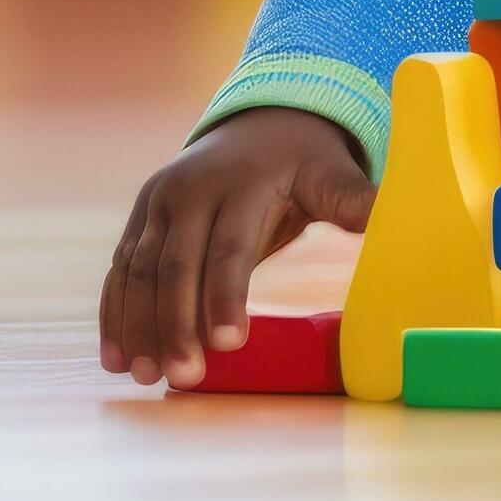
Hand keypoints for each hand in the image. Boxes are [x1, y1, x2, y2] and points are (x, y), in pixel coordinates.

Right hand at [99, 107, 374, 387]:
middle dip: (176, 324)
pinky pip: (120, 271)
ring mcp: (157, 205)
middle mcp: (188, 192)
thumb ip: (351, 200)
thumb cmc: (303, 161)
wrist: (257, 123)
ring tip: (144, 376)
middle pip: (176, 266)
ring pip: (138, 271)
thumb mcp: (330, 173)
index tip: (227, 344)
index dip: (225, 297)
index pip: (229, 249)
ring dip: (137, 326)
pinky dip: (114, 314)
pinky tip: (115, 359)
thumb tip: (386, 218)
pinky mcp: (139, 222)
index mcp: (238, 184)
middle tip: (185, 377)